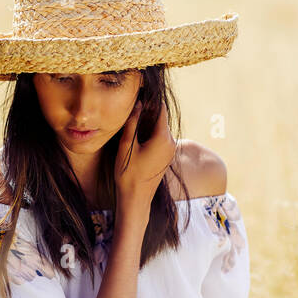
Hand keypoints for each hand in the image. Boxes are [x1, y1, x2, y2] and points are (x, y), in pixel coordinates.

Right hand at [114, 97, 174, 214]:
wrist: (136, 200)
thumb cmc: (128, 175)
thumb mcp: (126, 146)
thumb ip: (132, 123)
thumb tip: (137, 104)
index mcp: (163, 138)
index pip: (160, 109)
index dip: (148, 100)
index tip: (137, 97)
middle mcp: (171, 143)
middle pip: (160, 119)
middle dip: (146, 112)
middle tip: (130, 111)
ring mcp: (170, 151)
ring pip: (159, 129)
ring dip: (147, 124)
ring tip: (131, 125)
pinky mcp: (166, 157)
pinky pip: (160, 140)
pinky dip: (149, 135)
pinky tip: (136, 139)